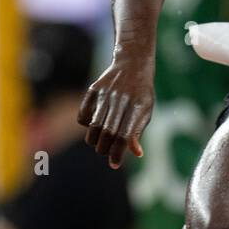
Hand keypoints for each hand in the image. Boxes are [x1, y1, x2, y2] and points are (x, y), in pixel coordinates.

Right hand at [77, 54, 154, 168]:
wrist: (132, 64)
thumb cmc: (141, 94)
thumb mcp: (146, 111)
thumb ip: (138, 132)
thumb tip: (136, 153)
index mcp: (138, 107)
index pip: (125, 136)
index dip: (118, 153)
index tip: (114, 164)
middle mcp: (121, 100)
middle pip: (107, 133)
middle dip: (105, 149)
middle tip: (106, 152)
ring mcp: (106, 94)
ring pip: (94, 126)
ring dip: (94, 141)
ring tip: (100, 143)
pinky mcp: (93, 90)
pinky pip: (83, 115)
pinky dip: (86, 125)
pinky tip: (93, 124)